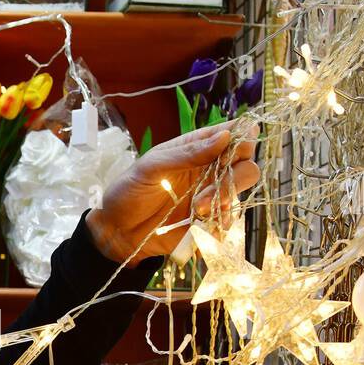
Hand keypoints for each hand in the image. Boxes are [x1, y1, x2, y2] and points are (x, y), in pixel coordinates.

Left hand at [86, 121, 258, 266]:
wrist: (116, 231)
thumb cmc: (129, 191)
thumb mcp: (151, 167)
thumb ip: (186, 153)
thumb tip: (224, 137)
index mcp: (197, 148)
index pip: (236, 133)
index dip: (242, 138)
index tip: (230, 151)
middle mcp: (209, 170)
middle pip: (247, 165)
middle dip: (236, 176)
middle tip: (212, 187)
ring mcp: (210, 197)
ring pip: (239, 194)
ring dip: (223, 201)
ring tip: (196, 211)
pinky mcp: (207, 222)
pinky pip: (227, 221)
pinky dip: (219, 224)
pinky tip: (199, 225)